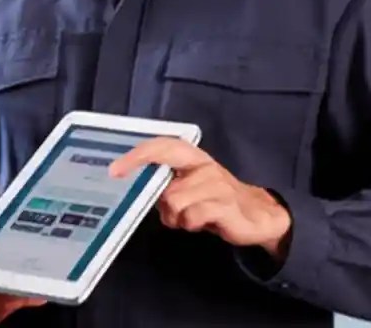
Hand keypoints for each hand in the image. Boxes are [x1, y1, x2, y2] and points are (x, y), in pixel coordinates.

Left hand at [109, 137, 292, 259]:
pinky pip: (191, 217)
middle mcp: (203, 165)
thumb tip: (137, 187)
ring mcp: (216, 183)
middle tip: (171, 210)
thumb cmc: (212, 199)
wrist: (256, 214)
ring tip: (190, 216)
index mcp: (190, 156)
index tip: (114, 170)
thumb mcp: (186, 187)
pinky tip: (203, 222)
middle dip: (162, 202)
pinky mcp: (226, 204)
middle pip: (165, 180)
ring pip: (174, 202)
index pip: (161, 146)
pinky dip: (190, 224)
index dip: (136, 156)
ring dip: (177, 216)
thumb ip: (164, 184)